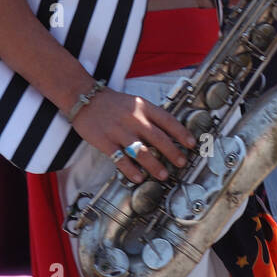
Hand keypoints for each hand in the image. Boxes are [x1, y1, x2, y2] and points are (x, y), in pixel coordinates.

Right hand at [69, 86, 194, 182]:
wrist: (85, 98)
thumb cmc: (113, 103)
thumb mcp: (135, 102)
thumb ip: (151, 116)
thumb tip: (170, 134)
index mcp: (143, 107)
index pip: (168, 121)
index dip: (181, 133)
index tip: (191, 144)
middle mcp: (134, 118)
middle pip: (158, 138)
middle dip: (172, 153)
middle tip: (181, 163)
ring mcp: (119, 131)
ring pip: (141, 151)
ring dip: (154, 165)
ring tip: (163, 175)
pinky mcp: (105, 141)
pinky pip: (120, 159)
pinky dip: (131, 170)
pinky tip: (138, 178)